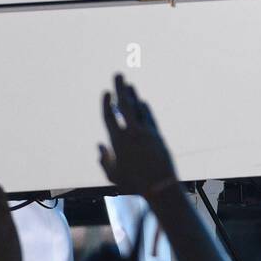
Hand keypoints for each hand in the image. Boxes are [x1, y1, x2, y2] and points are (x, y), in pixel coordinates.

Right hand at [99, 74, 177, 194]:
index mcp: (118, 141)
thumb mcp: (113, 175)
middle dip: (120, 88)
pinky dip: (144, 109)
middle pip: (124, 105)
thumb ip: (104, 160)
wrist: (160, 186)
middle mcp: (131, 133)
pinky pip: (149, 117)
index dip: (106, 103)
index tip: (106, 93)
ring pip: (138, 108)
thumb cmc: (134, 184)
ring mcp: (146, 132)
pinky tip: (141, 103)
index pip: (109, 116)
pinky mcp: (157, 135)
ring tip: (129, 85)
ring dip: (133, 96)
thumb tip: (100, 147)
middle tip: (118, 75)